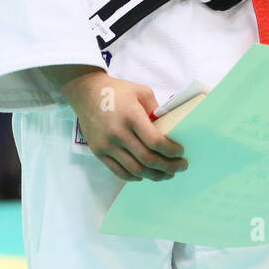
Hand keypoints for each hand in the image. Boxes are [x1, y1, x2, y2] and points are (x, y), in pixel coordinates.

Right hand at [61, 70, 187, 182]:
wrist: (86, 94)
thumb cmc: (117, 91)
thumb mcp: (142, 92)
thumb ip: (156, 110)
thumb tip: (170, 128)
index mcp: (132, 117)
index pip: (155, 141)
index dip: (170, 151)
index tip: (181, 153)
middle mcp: (118, 134)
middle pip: (147, 159)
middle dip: (168, 167)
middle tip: (181, 166)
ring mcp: (107, 145)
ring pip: (134, 170)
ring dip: (154, 175)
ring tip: (167, 174)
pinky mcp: (99, 152)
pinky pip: (119, 171)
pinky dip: (134, 177)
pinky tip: (146, 175)